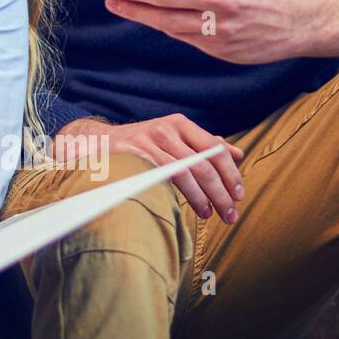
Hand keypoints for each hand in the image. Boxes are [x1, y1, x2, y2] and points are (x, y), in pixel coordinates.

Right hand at [54, 114, 244, 222]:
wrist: (99, 141)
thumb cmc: (143, 144)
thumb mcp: (173, 137)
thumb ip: (203, 145)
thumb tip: (236, 154)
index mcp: (180, 124)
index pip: (215, 149)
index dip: (231, 174)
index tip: (239, 195)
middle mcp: (165, 129)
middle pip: (203, 164)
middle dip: (221, 193)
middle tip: (230, 214)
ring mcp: (148, 141)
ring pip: (186, 172)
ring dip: (203, 198)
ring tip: (210, 215)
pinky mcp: (133, 155)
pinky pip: (163, 177)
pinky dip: (180, 195)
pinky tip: (187, 208)